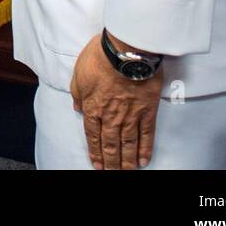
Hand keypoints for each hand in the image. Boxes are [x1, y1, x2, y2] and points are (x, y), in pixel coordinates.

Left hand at [69, 32, 161, 169]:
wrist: (125, 52)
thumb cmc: (100, 58)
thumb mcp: (78, 73)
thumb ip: (77, 92)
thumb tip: (77, 106)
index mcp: (93, 107)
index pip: (92, 135)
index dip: (94, 151)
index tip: (97, 165)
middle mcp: (111, 116)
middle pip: (110, 144)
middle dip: (111, 161)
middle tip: (111, 173)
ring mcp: (131, 115)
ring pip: (128, 144)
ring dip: (126, 161)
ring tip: (126, 172)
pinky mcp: (148, 111)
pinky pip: (147, 135)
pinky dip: (145, 149)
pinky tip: (143, 160)